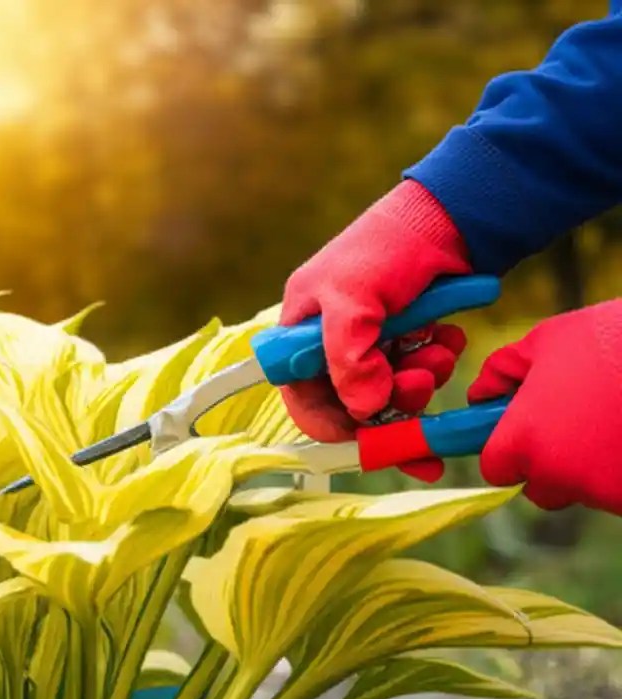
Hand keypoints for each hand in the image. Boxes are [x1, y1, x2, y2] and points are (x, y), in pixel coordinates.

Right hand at [280, 179, 472, 481]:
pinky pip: (419, 371)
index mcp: (303, 327)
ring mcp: (373, 340)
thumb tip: (363, 410)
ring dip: (419, 380)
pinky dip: (437, 362)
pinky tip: (448, 339)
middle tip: (418, 385)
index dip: (325, 417)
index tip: (360, 430)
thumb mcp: (354, 297)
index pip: (299, 391)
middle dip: (388, 400)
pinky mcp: (409, 338)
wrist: (451, 216)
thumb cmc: (388, 246)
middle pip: (351, 398)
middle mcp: (333, 338)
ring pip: (390, 390)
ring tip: (438, 352)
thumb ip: (348, 356)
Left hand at [467, 301, 621, 513]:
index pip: (496, 470)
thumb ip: (502, 370)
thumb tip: (479, 396)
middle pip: (541, 488)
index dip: (508, 452)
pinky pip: (618, 493)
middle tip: (578, 425)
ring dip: (592, 467)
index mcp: (524, 439)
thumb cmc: (610, 339)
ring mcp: (601, 492)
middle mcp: (557, 474)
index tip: (528, 433)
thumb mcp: (547, 341)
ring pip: (584, 490)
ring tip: (614, 420)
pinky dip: (621, 471)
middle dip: (552, 464)